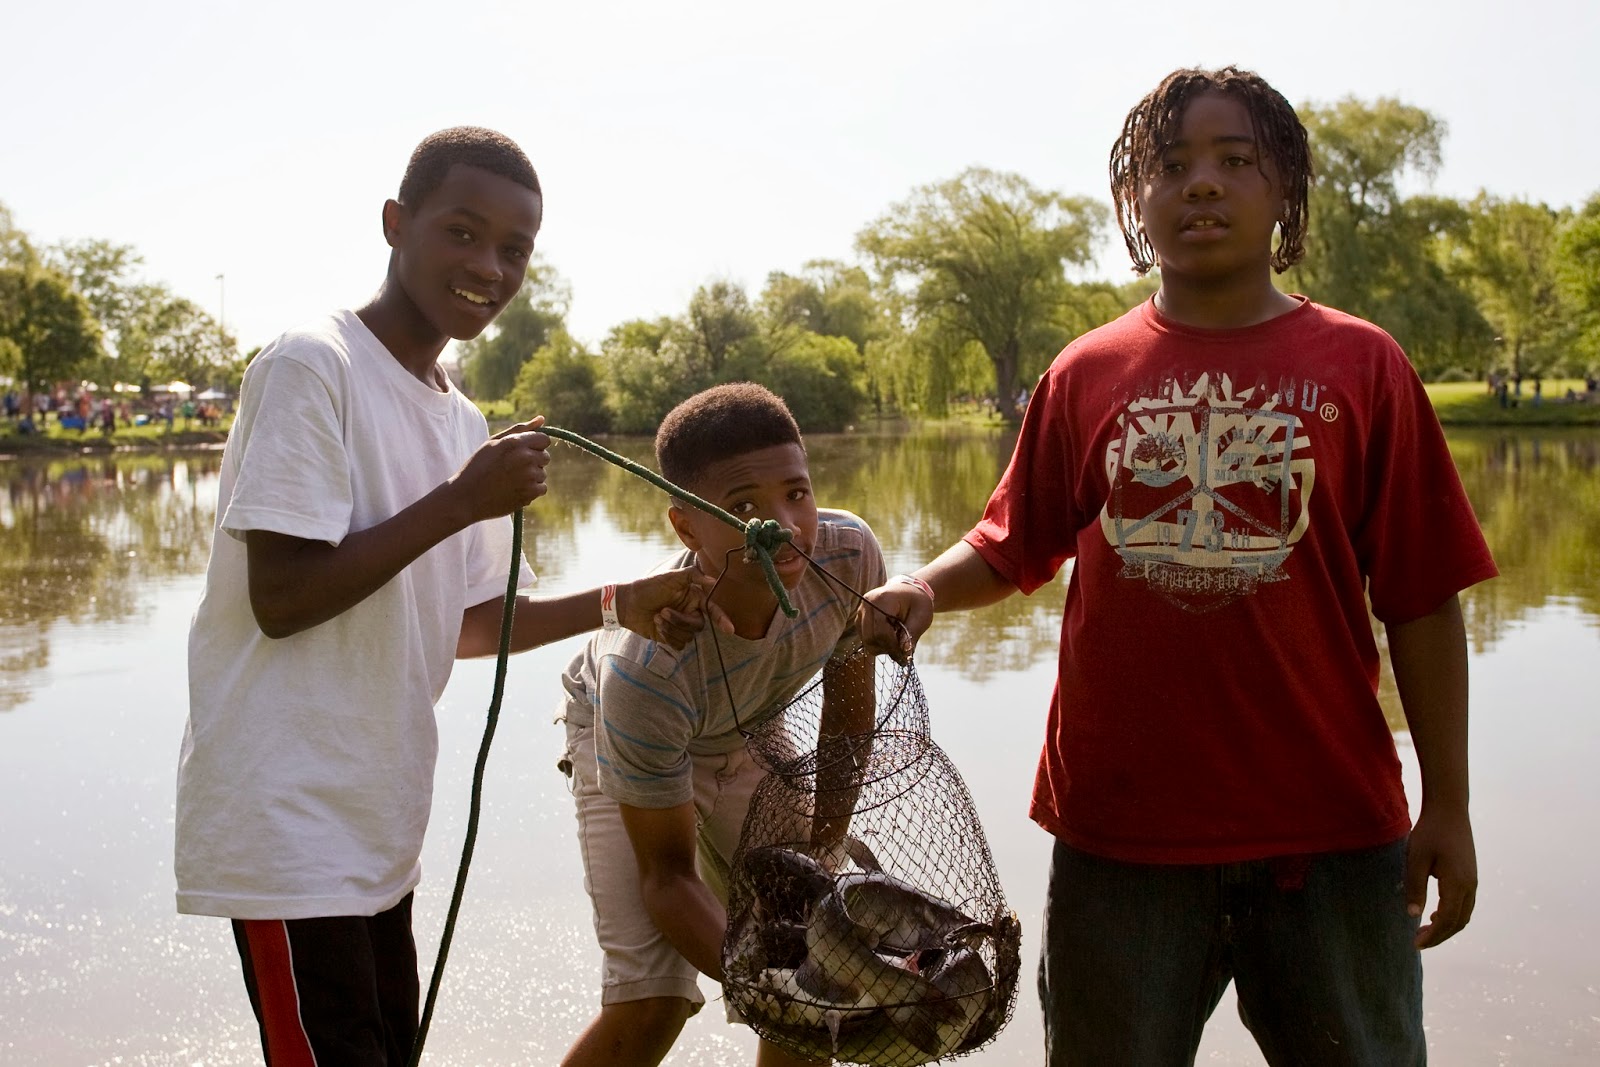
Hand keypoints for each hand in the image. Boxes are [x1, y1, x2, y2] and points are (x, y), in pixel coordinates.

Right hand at [449, 417, 550, 521]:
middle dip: (534, 461)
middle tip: (512, 468)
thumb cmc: (478, 467)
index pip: (544, 439)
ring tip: (510, 480)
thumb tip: (542, 418)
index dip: (535, 445)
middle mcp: (525, 457)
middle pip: (545, 456)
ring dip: (531, 477)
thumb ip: (519, 429)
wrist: (466, 497)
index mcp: (515, 442)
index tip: (523, 452)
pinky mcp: (530, 493)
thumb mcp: (493, 443)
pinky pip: (541, 489)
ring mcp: (529, 476)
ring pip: (542, 474)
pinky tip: (514, 490)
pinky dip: (531, 491)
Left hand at [617, 566, 732, 648]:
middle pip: (698, 625)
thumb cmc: (648, 587)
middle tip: (662, 611)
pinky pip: (678, 644)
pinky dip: (667, 636)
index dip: (722, 619)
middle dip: (680, 620)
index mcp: (694, 598)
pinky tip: (656, 626)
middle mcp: (690, 612)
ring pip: (688, 636)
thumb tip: (713, 580)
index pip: (713, 610)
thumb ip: (693, 575)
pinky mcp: (671, 637)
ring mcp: (680, 626)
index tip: (730, 629)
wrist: (628, 603)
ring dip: (670, 628)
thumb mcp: (670, 577)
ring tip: (657, 617)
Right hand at [855, 583, 932, 663]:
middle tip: (902, 649)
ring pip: (866, 641)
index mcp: (882, 599)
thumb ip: (912, 634)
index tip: (905, 654)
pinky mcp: (860, 619)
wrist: (909, 591)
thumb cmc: (917, 602)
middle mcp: (866, 604)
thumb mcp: (921, 616)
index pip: (881, 631)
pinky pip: (865, 639)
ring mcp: (861, 611)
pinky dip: (878, 643)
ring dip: (882, 647)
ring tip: (897, 640)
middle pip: (870, 638)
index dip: (892, 646)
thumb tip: (904, 653)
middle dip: (887, 648)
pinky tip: (890, 636)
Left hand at [1405, 804, 1476, 948]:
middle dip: (1440, 936)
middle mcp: (1470, 886)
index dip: (1433, 936)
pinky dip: (1452, 915)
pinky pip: (1465, 904)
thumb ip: (1415, 887)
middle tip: (1418, 941)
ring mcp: (1473, 881)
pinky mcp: (1470, 875)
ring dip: (1447, 926)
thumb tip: (1413, 915)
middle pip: (1458, 922)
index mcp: (1457, 884)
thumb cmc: (1430, 832)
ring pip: (1464, 914)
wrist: (1449, 810)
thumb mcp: (1416, 858)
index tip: (1416, 944)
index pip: (1447, 920)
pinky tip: (1435, 914)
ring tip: (1426, 931)